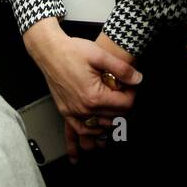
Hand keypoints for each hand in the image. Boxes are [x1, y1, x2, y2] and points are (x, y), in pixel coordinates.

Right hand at [23, 19, 140, 161]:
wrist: (49, 51)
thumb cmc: (71, 51)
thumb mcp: (100, 55)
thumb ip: (121, 69)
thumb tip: (138, 80)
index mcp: (94, 97)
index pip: (125, 105)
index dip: (132, 95)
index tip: (131, 86)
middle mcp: (83, 109)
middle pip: (115, 118)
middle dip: (123, 107)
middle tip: (124, 93)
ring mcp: (73, 112)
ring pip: (100, 128)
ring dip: (111, 122)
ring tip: (117, 113)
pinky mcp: (65, 112)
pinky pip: (80, 131)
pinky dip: (90, 135)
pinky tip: (96, 134)